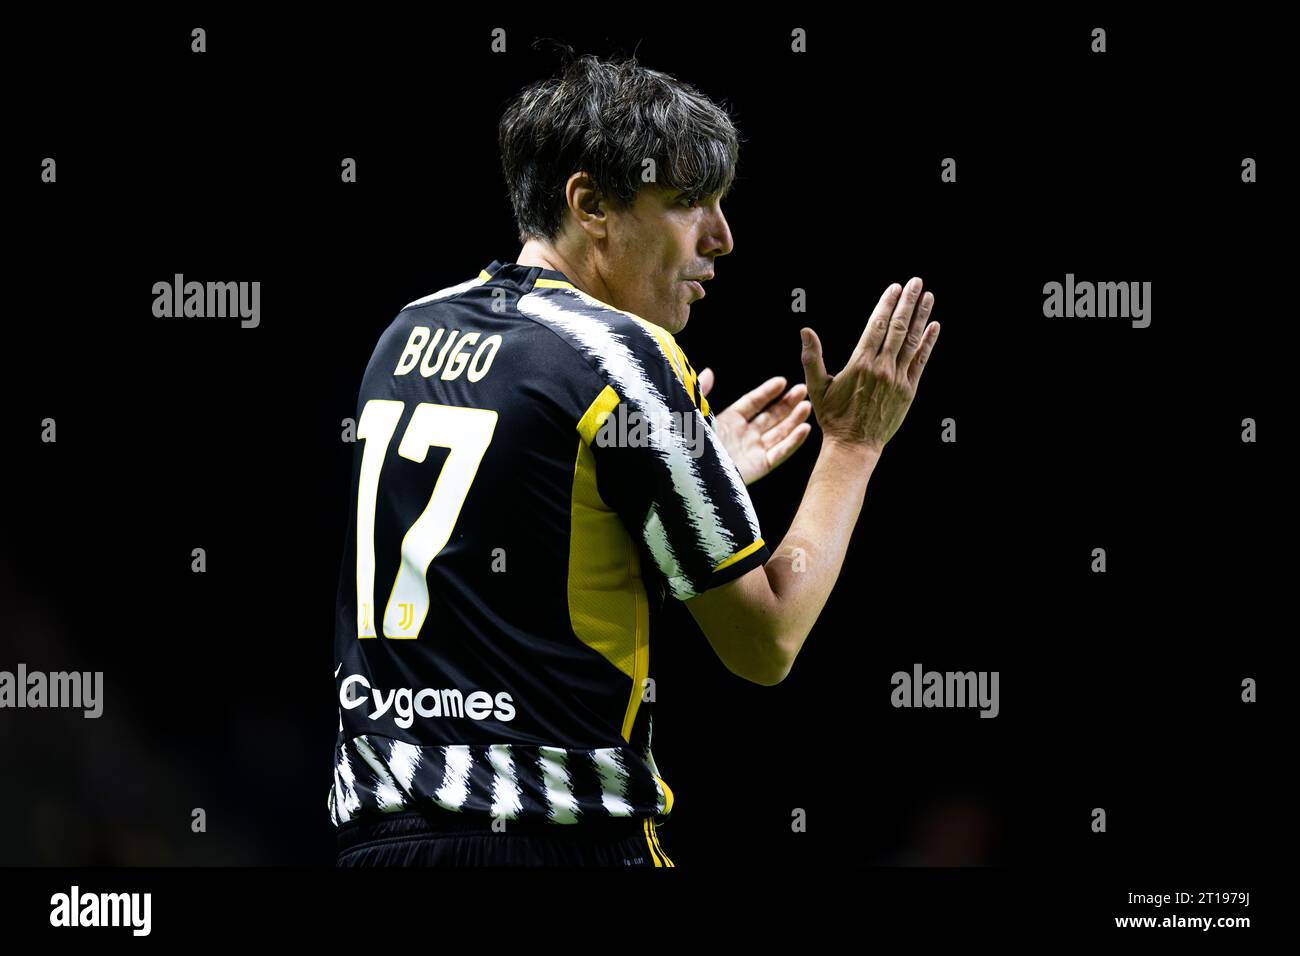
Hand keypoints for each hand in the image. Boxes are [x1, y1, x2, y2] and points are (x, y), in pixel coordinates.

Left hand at [699, 369, 811, 484]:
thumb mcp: (692, 415)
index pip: (752, 403)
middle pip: (770, 417)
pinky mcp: (759, 467)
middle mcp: (742, 436)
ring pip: (779, 433)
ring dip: (794, 420)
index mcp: (727, 421)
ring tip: (807, 405)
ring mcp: (752, 451)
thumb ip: (701, 392)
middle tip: (803, 389)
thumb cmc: (687, 444)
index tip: (782, 381)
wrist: (689, 473)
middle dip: (787, 404)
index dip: (767, 392)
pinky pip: (780, 453)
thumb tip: (708, 371)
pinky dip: (793, 442)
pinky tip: (804, 428)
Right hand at [800, 278, 938, 452]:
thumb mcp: (817, 387)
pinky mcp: (909, 391)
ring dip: (921, 317)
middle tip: (915, 282)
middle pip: (897, 328)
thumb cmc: (833, 417)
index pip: (876, 326)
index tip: (894, 288)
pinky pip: (921, 361)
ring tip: (927, 296)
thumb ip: (812, 357)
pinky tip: (934, 326)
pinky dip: (928, 342)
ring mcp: (898, 379)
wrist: (854, 446)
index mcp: (860, 364)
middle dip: (907, 302)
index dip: (886, 304)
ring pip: (912, 341)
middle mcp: (882, 368)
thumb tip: (805, 331)